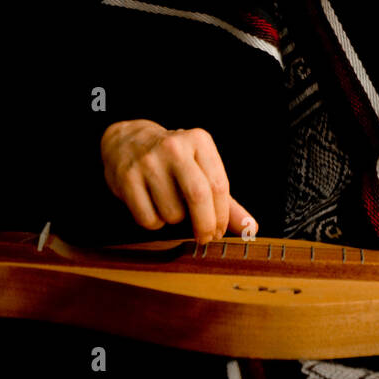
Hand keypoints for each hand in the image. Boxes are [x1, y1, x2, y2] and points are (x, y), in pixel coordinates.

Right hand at [100, 119, 257, 244]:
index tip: (220, 231)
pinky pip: (148, 218)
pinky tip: (152, 206)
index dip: (222, 216)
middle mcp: (175, 147)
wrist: (127, 142)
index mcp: (199, 141)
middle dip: (205, 225)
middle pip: (198, 196)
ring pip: (172, 212)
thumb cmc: (173, 161)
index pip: (219, 185)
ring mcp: (149, 161)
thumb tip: (251, 228)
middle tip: (205, 237)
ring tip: (170, 206)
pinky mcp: (127, 177)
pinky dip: (154, 223)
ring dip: (175, 221)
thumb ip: (227, 201)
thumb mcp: (202, 170)